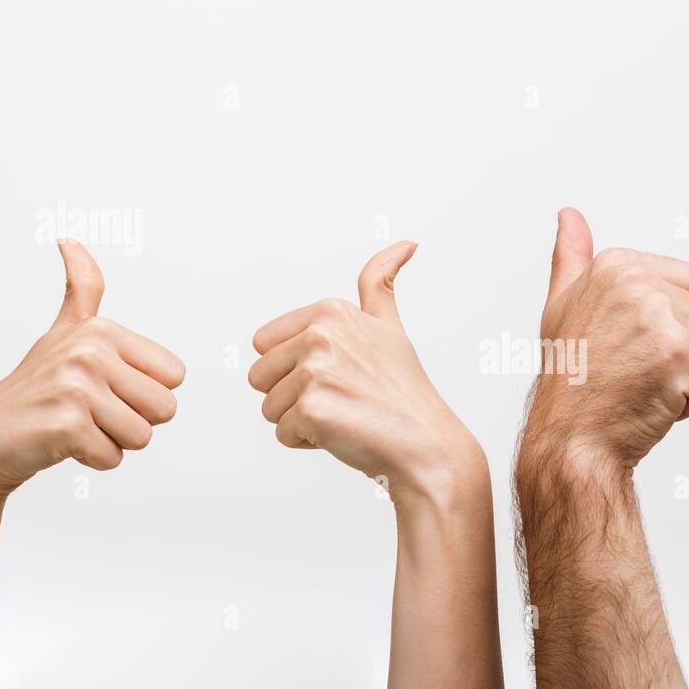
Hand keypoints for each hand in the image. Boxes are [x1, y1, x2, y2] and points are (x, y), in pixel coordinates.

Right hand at [0, 239, 185, 500]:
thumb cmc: (35, 390)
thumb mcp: (63, 332)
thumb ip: (81, 289)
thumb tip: (69, 239)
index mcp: (102, 329)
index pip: (175, 377)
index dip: (145, 394)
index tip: (106, 389)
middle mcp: (89, 351)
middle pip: (165, 408)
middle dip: (133, 421)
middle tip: (90, 412)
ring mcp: (76, 386)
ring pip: (142, 436)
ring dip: (112, 441)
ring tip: (76, 426)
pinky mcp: (67, 425)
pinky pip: (114, 457)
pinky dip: (93, 460)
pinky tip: (61, 444)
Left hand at [248, 240, 482, 501]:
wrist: (427, 444)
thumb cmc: (405, 392)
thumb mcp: (390, 326)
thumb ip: (380, 283)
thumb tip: (405, 244)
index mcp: (329, 311)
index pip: (265, 345)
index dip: (295, 368)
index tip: (339, 373)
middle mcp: (320, 335)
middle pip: (260, 377)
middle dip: (293, 396)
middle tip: (342, 399)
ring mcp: (315, 371)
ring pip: (270, 407)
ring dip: (301, 421)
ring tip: (344, 416)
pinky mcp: (312, 409)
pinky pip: (283, 433)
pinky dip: (310, 442)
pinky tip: (345, 434)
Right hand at [522, 208, 688, 471]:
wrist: (570, 438)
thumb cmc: (569, 378)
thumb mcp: (563, 304)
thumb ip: (573, 256)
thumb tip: (570, 215)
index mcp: (616, 264)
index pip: (686, 282)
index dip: (662, 320)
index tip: (621, 340)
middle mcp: (637, 283)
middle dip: (676, 349)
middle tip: (629, 368)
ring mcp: (659, 317)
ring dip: (684, 376)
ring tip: (638, 385)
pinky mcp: (679, 355)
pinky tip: (649, 403)